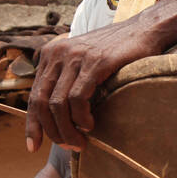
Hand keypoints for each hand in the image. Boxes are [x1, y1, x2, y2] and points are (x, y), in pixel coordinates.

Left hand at [26, 20, 162, 152]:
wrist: (144, 30)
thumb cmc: (115, 51)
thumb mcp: (82, 61)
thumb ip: (67, 79)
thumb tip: (56, 115)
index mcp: (50, 54)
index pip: (34, 95)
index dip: (32, 124)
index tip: (32, 147)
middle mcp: (58, 54)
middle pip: (42, 102)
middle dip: (51, 131)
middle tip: (67, 147)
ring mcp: (76, 57)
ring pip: (58, 104)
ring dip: (67, 130)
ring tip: (79, 142)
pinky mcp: (95, 62)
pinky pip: (78, 98)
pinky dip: (81, 117)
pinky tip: (90, 125)